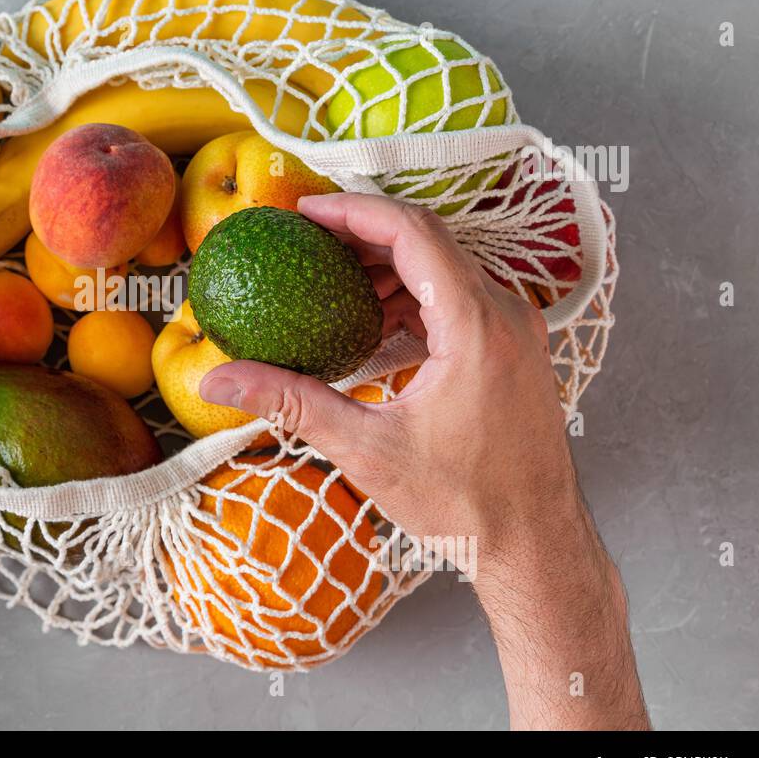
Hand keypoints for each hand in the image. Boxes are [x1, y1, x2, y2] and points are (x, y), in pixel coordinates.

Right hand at [199, 192, 569, 556]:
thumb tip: (221, 378)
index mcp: (476, 327)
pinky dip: (411, 297)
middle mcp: (506, 315)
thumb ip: (292, 404)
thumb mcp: (367, 450)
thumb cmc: (468, 504)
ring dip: (386, 266)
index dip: (353, 211)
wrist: (536, 546)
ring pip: (445, 267)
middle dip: (362, 233)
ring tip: (329, 280)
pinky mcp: (513, 351)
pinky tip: (370, 323)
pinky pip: (458, 299)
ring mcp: (515, 332)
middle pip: (428, 240)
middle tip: (305, 239)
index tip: (304, 212)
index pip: (412, 233)